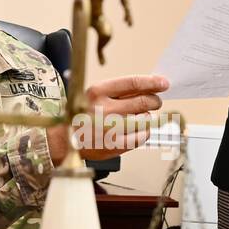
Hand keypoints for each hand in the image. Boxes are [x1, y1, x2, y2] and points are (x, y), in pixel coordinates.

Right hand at [47, 74, 168, 163]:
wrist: (65, 141)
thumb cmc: (82, 115)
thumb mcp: (94, 96)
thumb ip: (118, 91)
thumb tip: (149, 87)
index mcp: (97, 91)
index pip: (132, 83)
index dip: (152, 82)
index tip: (164, 83)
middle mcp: (104, 108)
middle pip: (143, 101)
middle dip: (154, 101)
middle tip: (155, 102)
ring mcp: (110, 128)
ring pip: (145, 119)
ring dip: (148, 117)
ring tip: (141, 117)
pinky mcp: (115, 145)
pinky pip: (141, 136)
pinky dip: (144, 132)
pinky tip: (139, 131)